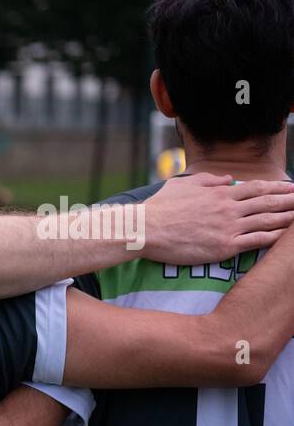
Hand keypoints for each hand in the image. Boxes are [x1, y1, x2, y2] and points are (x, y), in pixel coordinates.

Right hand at [143, 172, 293, 262]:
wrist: (147, 228)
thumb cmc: (160, 207)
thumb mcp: (183, 184)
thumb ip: (208, 180)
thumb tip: (227, 179)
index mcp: (219, 192)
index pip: (256, 188)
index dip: (277, 188)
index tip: (291, 188)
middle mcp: (229, 208)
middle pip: (267, 202)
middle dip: (289, 201)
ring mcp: (228, 227)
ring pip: (266, 220)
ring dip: (287, 218)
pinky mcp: (224, 247)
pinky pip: (256, 241)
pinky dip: (273, 237)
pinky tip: (284, 236)